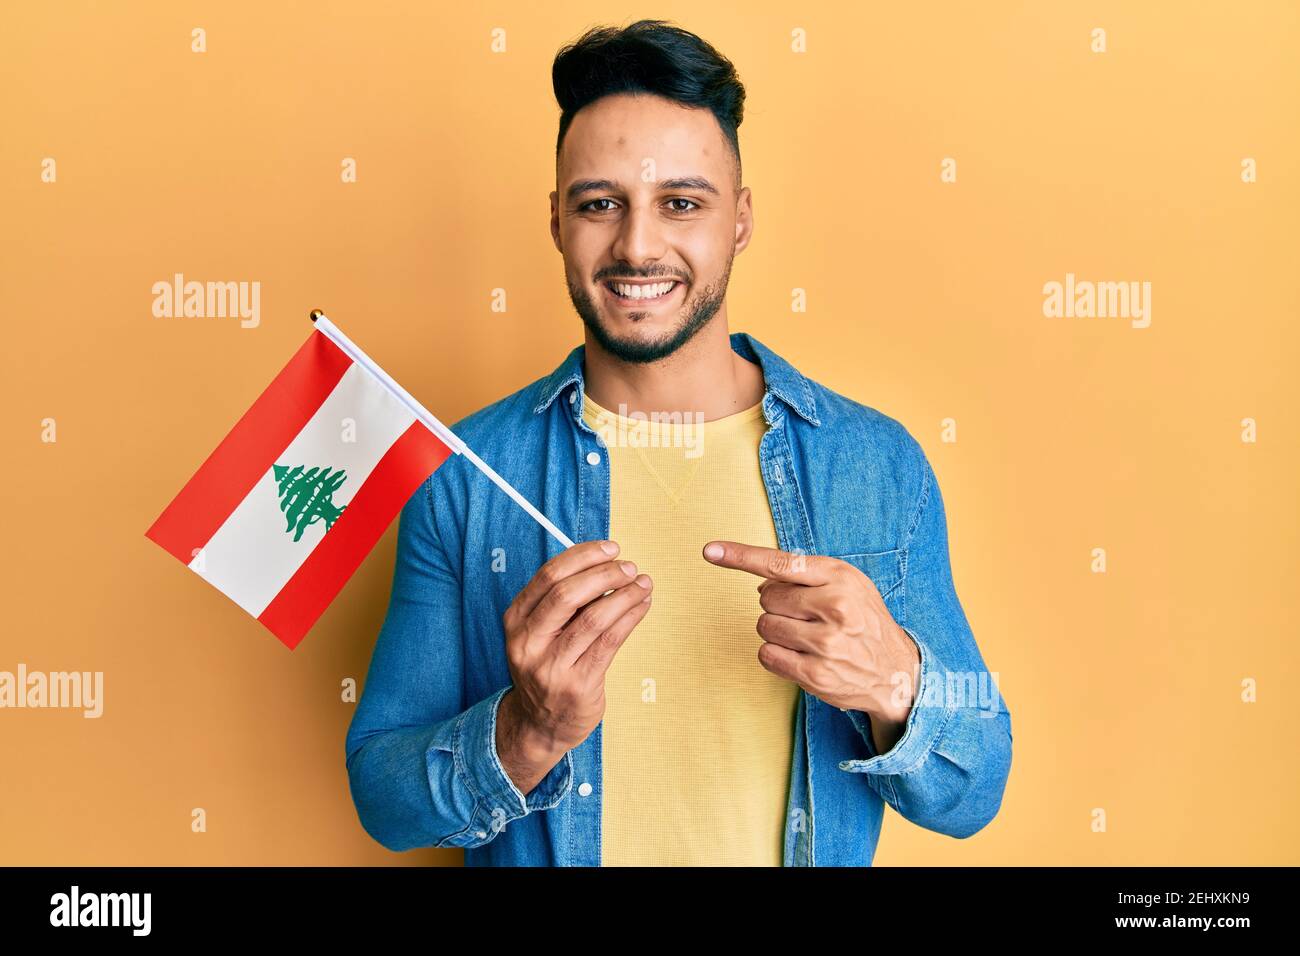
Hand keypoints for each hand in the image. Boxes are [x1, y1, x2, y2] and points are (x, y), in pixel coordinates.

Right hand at [500, 540, 652, 760]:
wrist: (540, 724)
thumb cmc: (548, 666)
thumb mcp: (540, 632)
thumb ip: (564, 600)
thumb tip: (604, 561)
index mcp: (516, 620)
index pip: (548, 576)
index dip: (583, 556)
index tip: (611, 548)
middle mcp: (528, 642)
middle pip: (567, 594)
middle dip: (604, 574)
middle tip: (630, 567)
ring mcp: (551, 666)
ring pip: (593, 618)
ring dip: (625, 595)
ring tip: (644, 584)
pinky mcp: (578, 684)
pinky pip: (610, 642)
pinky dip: (630, 617)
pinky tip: (642, 606)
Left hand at [701, 540, 919, 732]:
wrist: (896, 671)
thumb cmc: (864, 620)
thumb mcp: (848, 583)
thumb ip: (806, 575)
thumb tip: (761, 581)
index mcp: (840, 576)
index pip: (780, 563)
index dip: (741, 556)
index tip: (710, 550)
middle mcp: (835, 607)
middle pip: (766, 598)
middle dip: (777, 605)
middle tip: (805, 615)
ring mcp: (825, 643)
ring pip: (764, 626)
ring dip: (776, 631)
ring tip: (807, 637)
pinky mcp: (815, 674)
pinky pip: (766, 655)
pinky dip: (775, 654)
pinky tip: (800, 655)